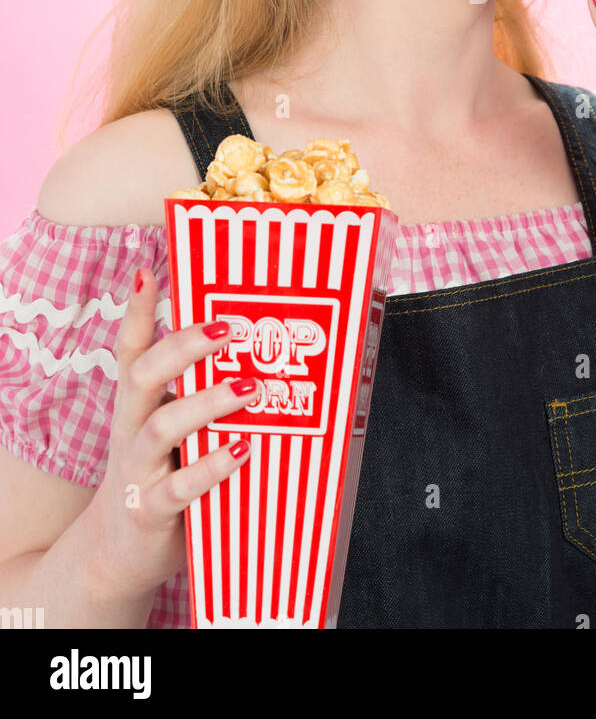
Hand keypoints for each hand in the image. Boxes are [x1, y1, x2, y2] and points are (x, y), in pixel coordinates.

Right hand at [83, 269, 260, 602]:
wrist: (117, 552)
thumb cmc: (157, 472)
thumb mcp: (164, 425)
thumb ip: (192, 388)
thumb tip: (245, 342)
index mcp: (135, 402)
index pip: (129, 348)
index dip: (135, 310)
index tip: (149, 271)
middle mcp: (131, 428)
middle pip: (143, 375)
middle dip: (183, 346)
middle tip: (228, 327)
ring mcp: (138, 470)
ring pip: (163, 426)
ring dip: (208, 402)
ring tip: (251, 386)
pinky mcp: (152, 511)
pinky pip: (181, 487)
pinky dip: (212, 466)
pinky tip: (241, 450)